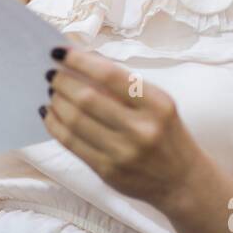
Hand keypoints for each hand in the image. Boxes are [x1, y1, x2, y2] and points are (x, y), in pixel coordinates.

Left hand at [40, 46, 206, 211]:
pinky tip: (50, 114)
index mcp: (157, 104)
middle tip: (50, 74)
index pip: (110, 75)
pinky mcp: (108, 171)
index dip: (79, 61)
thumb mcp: (158, 104)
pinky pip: (71, 144)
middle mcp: (141, 129)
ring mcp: (123, 153)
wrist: (183, 181)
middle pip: (87, 99)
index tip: (59, 52)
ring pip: (75, 121)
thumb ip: (124, 85)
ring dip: (56, 102)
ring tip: (50, 93)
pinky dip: (55, 125)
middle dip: (61, 82)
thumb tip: (81, 61)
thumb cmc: (166, 134)